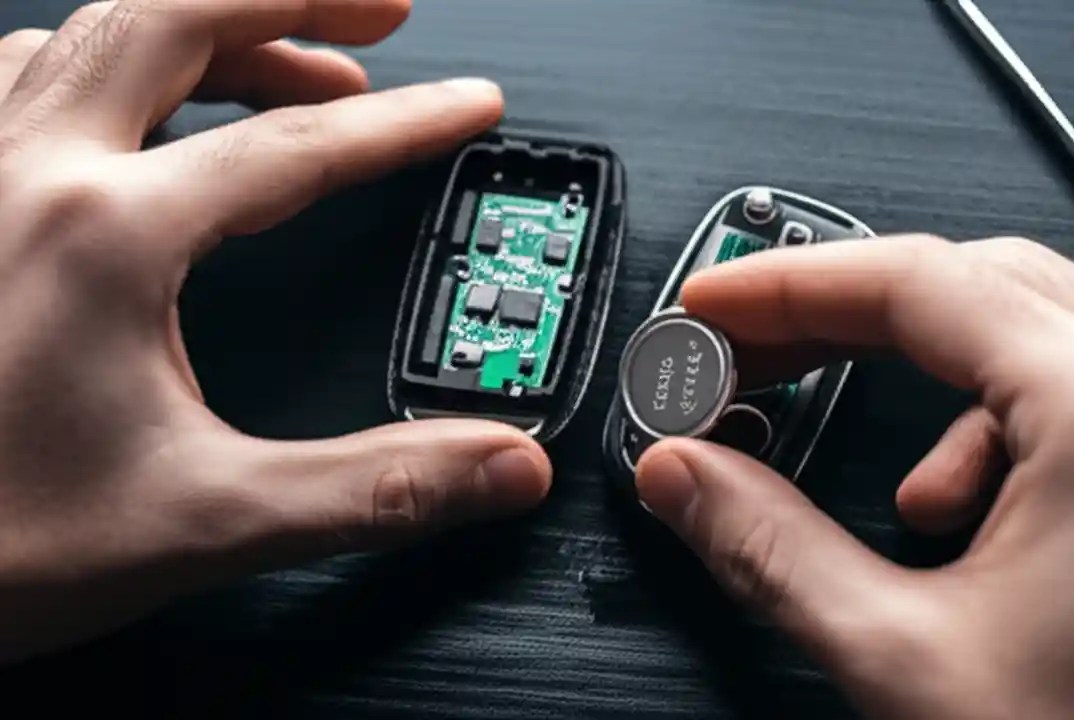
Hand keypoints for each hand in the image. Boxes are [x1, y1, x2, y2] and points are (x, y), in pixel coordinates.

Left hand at [0, 0, 550, 663]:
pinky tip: (132, 92)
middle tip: (379, 6)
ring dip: (206, 22)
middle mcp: (27, 177)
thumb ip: (374, 488)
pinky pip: (23, 75)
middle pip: (175, 17)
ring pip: (95, 31)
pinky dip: (104, 58)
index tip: (468, 103)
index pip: (296, 146)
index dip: (407, 122)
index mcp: (104, 237)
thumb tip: (499, 465)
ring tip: (290, 51)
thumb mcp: (207, 521)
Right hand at [636, 236, 1073, 718]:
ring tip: (899, 494)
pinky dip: (1013, 435)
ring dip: (939, 389)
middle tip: (758, 359)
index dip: (788, 286)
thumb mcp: (909, 661)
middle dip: (852, 320)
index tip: (716, 308)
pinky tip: (983, 523)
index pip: (916, 281)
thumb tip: (687, 476)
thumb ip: (770, 548)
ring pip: (1046, 337)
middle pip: (981, 285)